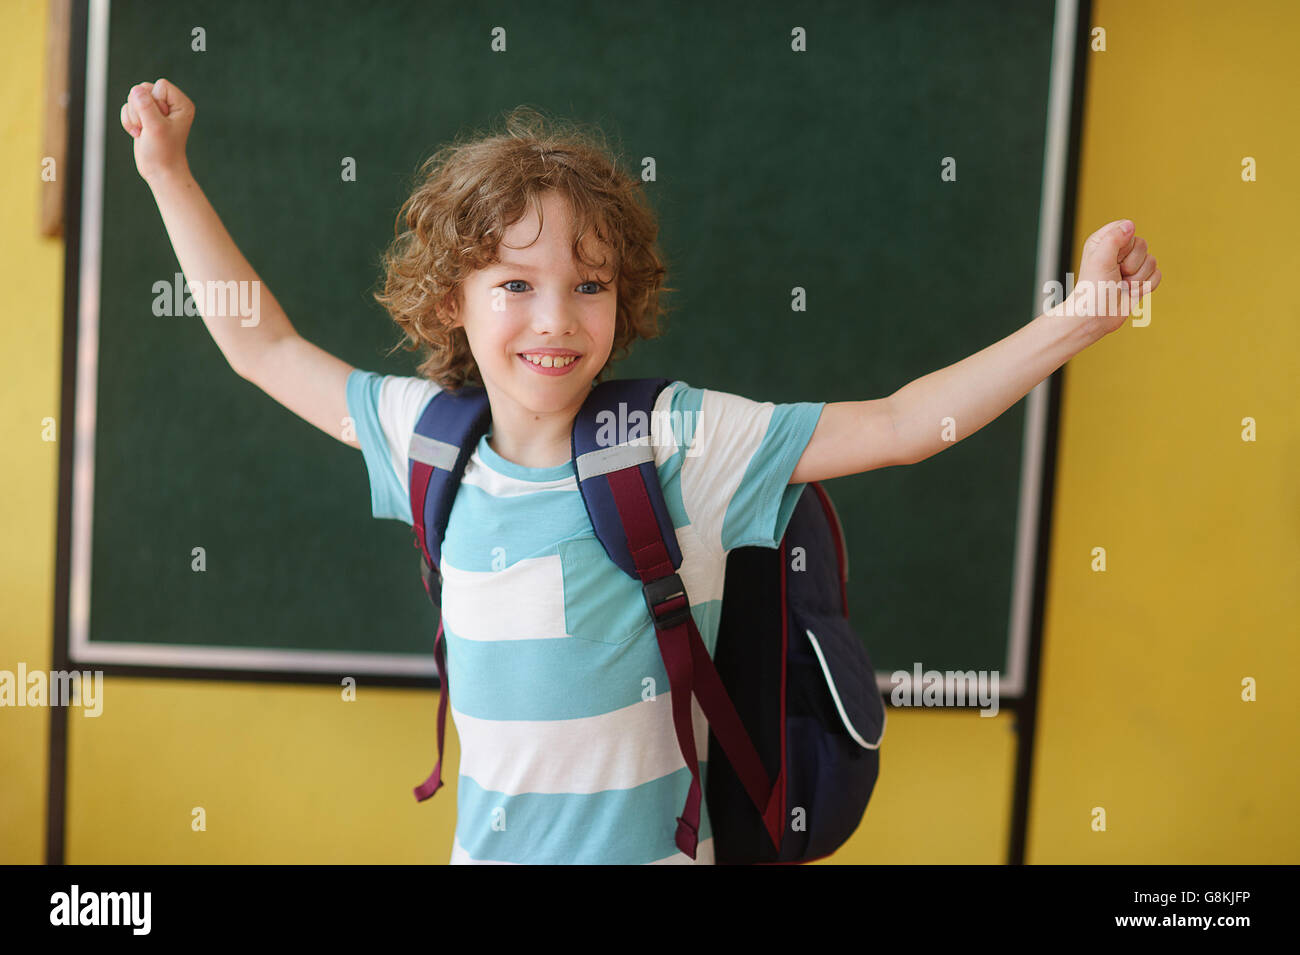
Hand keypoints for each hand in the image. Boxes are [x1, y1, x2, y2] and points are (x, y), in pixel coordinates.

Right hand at [120, 78, 194, 184]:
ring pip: (133, 97)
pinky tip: (139, 134)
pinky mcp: (144, 115)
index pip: (160, 85)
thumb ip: (146, 106)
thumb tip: (135, 89)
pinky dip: (129, 121)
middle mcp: (170, 103)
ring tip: (145, 131)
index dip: (155, 102)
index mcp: (181, 104)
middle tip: (151, 127)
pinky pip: (127, 107)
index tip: (162, 121)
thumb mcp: (155, 127)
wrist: (160, 170)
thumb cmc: (163, 151)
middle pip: (144, 88)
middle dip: (141, 109)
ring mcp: (156, 109)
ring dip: (134, 116)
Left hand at [1062, 219, 1162, 334]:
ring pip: (1152, 261)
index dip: (1125, 245)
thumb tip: (1130, 224)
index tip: (1113, 259)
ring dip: (1138, 278)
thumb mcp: (1100, 260)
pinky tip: (1131, 292)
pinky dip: (1145, 286)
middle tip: (1117, 275)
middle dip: (1132, 265)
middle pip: (1143, 245)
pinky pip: (1158, 275)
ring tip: (1122, 286)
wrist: (1096, 317)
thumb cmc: (1093, 290)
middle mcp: (1118, 251)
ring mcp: (1131, 266)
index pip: (1126, 229)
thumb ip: (1114, 238)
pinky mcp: (1141, 279)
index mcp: (1103, 242)